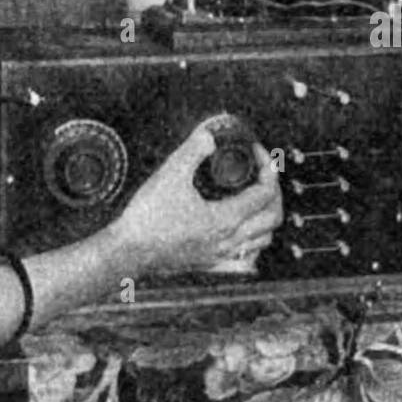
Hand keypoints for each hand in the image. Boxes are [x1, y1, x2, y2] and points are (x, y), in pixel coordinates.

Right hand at [108, 123, 282, 277]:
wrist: (127, 251)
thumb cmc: (147, 218)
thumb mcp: (170, 173)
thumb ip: (193, 149)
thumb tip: (209, 136)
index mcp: (225, 219)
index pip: (265, 193)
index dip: (268, 168)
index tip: (257, 152)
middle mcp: (229, 241)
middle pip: (273, 217)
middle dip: (274, 191)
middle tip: (263, 173)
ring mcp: (221, 257)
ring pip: (263, 241)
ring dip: (267, 217)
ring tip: (256, 199)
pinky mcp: (209, 266)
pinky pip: (244, 261)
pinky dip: (253, 246)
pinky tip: (244, 236)